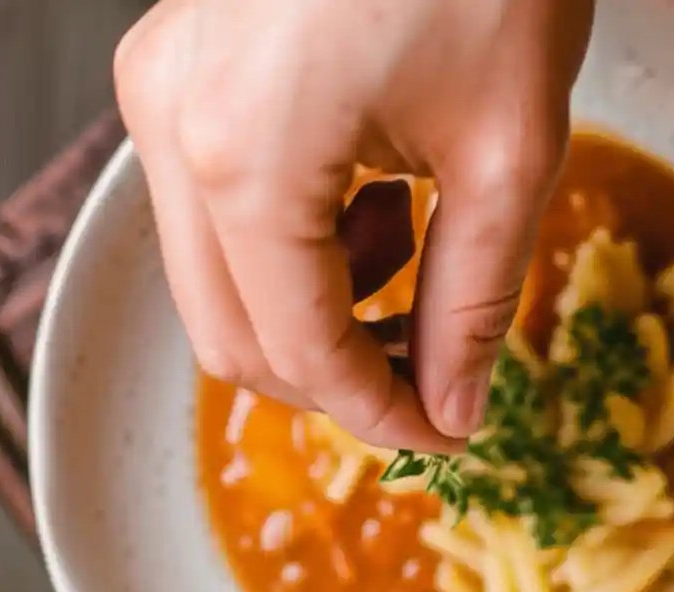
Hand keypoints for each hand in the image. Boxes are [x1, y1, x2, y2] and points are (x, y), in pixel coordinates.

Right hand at [113, 0, 594, 450]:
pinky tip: (375, 197)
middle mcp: (173, 128)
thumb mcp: (508, 153)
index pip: (300, 351)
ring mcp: (165, 94)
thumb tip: (452, 407)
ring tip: (416, 250)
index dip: (381, 414)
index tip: (448, 437)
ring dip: (319, 307)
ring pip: (218, 280)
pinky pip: (219, 208)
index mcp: (245, 156)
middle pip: (234, 334)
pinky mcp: (182, 73)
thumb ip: (474, 300)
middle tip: (434, 372)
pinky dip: (298, 240)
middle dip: (341, 374)